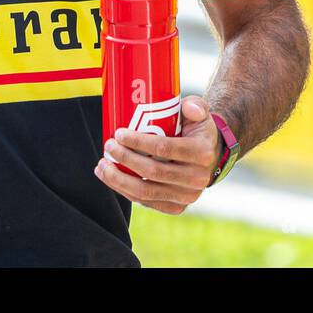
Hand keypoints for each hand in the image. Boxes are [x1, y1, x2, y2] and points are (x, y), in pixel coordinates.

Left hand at [94, 95, 221, 214]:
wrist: (210, 155)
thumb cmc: (196, 130)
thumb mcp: (200, 112)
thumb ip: (195, 105)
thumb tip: (188, 107)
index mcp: (202, 152)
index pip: (164, 147)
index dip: (138, 142)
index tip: (119, 133)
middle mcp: (198, 178)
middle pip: (152, 171)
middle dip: (125, 159)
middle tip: (108, 146)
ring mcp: (187, 196)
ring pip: (146, 192)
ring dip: (119, 180)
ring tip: (102, 166)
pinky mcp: (177, 207)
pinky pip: (147, 202)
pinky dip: (125, 192)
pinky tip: (111, 179)